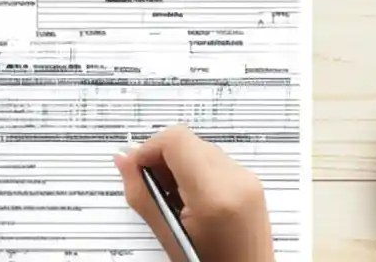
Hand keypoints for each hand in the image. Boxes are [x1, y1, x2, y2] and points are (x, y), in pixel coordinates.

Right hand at [114, 126, 274, 261]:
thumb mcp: (167, 235)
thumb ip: (141, 194)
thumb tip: (123, 160)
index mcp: (214, 195)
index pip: (176, 139)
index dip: (149, 148)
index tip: (138, 168)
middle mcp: (237, 180)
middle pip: (187, 142)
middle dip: (162, 159)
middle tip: (153, 189)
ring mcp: (248, 180)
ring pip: (200, 149)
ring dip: (179, 165)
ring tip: (173, 200)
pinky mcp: (252, 183)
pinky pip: (216, 161)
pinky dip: (196, 173)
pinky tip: (191, 201)